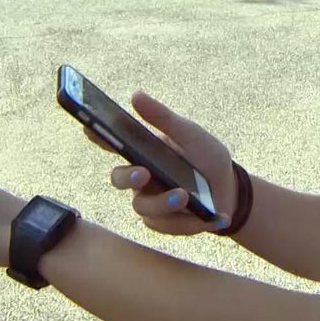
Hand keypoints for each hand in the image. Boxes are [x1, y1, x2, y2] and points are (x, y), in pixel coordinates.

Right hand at [85, 90, 236, 235]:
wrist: (231, 190)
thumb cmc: (206, 157)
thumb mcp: (190, 135)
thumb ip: (163, 118)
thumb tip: (135, 94)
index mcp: (143, 152)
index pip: (114, 144)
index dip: (97, 136)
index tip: (89, 127)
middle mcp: (141, 178)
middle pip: (120, 179)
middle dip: (129, 177)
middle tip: (144, 172)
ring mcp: (150, 202)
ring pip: (144, 207)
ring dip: (165, 203)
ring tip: (186, 196)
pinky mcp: (165, 223)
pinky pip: (167, 226)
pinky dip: (192, 221)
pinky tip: (213, 217)